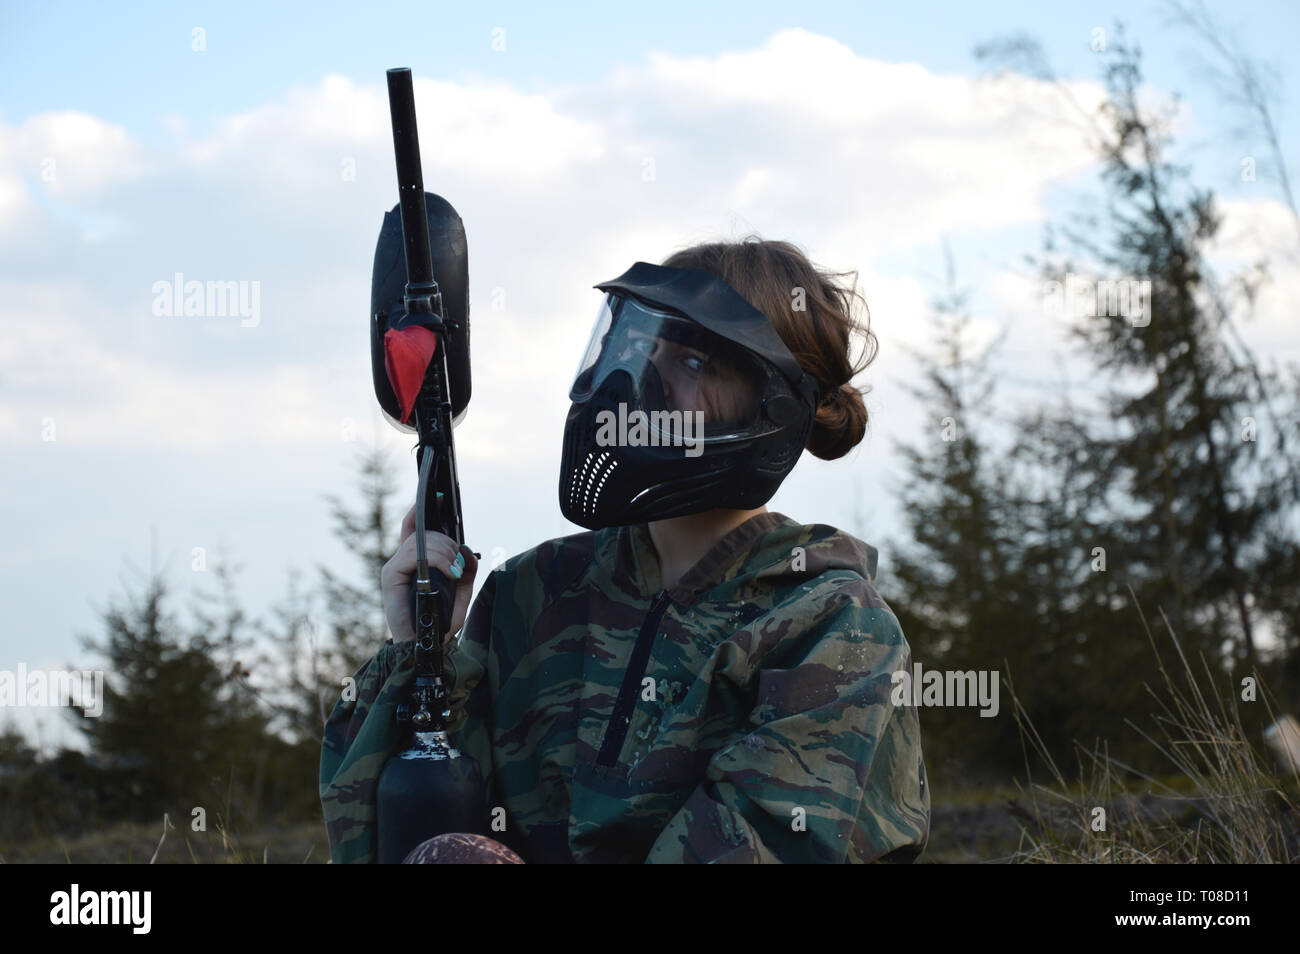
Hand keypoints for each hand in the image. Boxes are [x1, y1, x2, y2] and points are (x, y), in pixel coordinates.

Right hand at [381, 502, 478, 644]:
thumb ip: (466, 569)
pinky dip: (435, 559)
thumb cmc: (440, 621)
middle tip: (459, 563)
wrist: (426, 646)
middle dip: (448, 543)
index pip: (415, 529)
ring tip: (455, 571)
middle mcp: (403, 561)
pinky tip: (449, 571)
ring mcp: (395, 567)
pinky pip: (413, 554)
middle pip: (425, 534)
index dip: (422, 511)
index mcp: (416, 562)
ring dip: (444, 552)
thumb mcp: (461, 591)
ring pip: (421, 542)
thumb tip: (467, 550)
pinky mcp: (390, 576)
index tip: (438, 496)